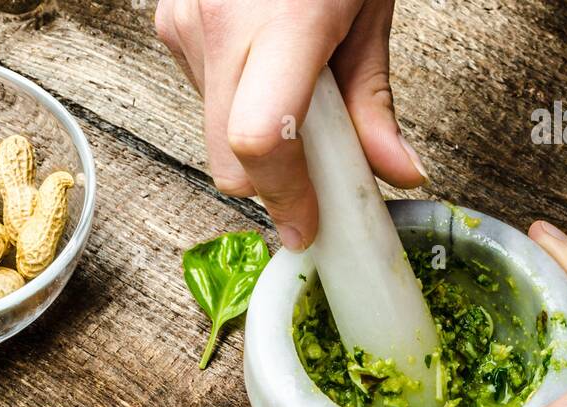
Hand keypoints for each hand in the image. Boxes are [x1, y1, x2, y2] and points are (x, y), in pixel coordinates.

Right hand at [155, 0, 426, 248]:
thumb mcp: (370, 7)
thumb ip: (376, 102)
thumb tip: (396, 173)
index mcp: (282, 19)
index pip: (259, 144)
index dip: (286, 199)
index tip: (309, 225)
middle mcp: (220, 22)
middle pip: (230, 161)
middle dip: (274, 185)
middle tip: (317, 178)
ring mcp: (185, 20)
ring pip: (214, 134)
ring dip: (256, 140)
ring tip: (296, 89)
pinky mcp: (171, 19)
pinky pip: (201, 95)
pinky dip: (237, 101)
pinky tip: (266, 63)